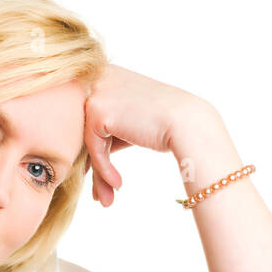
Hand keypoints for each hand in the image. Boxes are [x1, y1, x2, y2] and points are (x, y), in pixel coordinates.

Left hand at [83, 64, 212, 205]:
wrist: (187, 123)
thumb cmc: (165, 125)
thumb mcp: (130, 124)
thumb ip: (108, 135)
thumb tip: (85, 164)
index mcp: (105, 72)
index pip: (88, 117)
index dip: (93, 151)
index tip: (99, 178)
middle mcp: (98, 77)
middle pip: (85, 130)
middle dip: (92, 166)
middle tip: (100, 196)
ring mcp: (97, 92)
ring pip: (87, 142)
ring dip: (98, 174)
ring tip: (106, 199)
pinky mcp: (98, 110)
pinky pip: (94, 148)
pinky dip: (104, 169)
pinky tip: (118, 184)